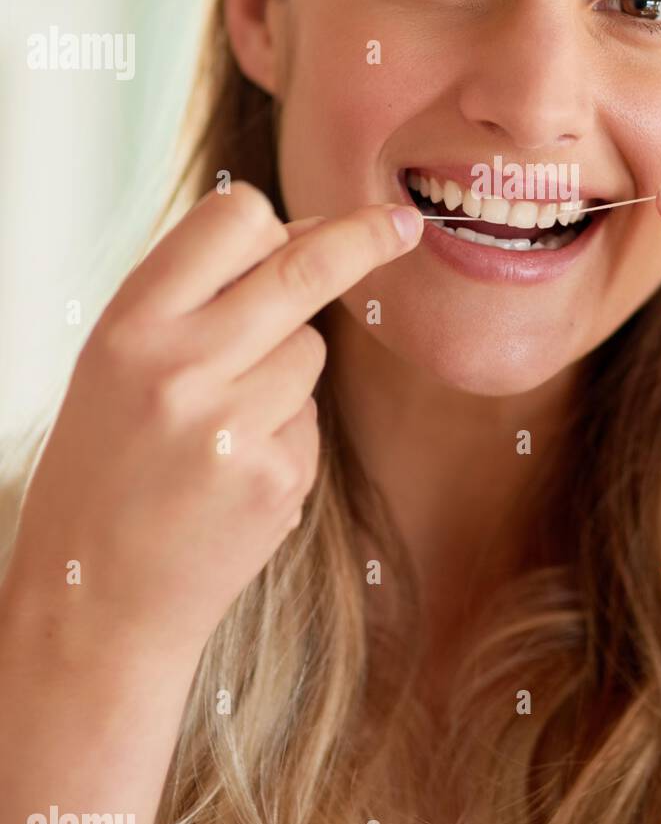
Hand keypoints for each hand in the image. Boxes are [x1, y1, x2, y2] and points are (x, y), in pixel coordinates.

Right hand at [2, 182, 422, 660]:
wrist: (94, 604)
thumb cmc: (108, 467)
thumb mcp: (118, 364)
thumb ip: (195, 298)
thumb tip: (309, 237)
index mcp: (129, 324)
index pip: (232, 219)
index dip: (278, 221)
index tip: (329, 219)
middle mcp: (179, 365)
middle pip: (303, 268)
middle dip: (364, 238)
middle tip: (404, 223)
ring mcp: (232, 425)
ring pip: (312, 348)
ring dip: (285, 369)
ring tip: (218, 427)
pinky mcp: (278, 477)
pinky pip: (311, 416)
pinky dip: (286, 431)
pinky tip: (233, 473)